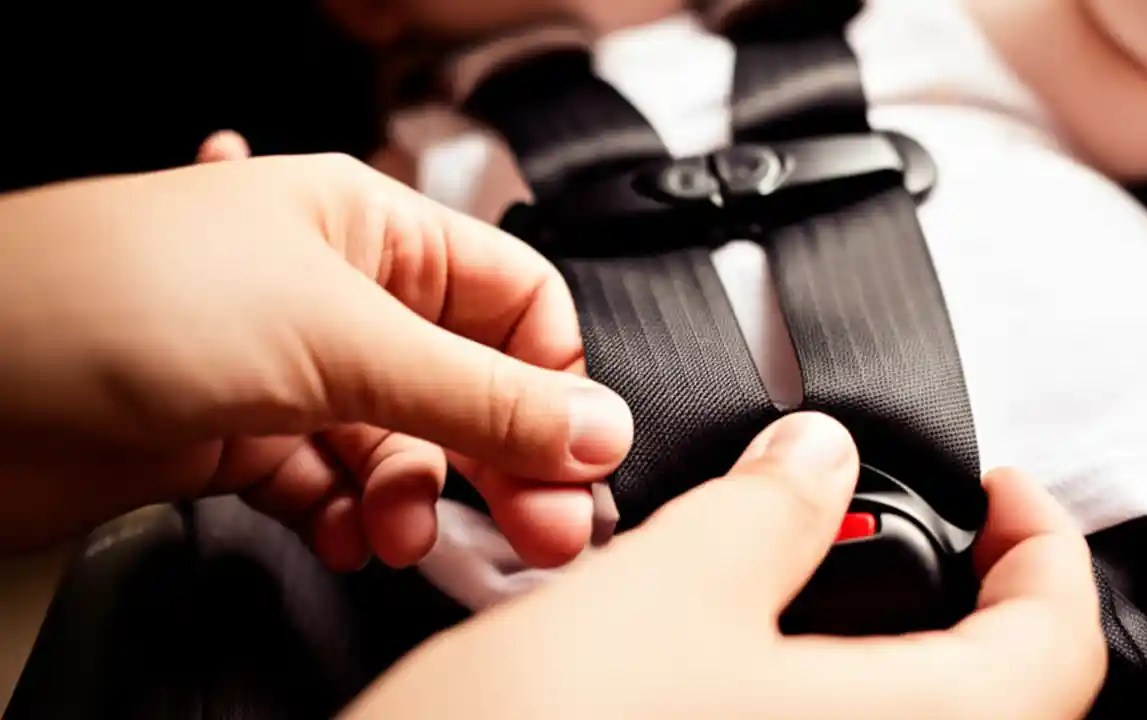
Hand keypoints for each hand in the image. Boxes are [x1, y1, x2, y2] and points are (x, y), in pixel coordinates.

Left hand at [0, 140, 632, 571]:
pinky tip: (339, 536)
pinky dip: (343, 516)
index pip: (513, 302)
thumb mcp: (338, 343)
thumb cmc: (115, 299)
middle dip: (496, 460)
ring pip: (397, 444)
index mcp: (371, 229)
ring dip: (411, 498)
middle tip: (533, 532)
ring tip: (395, 535)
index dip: (552, 383)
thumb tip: (595, 429)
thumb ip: (479, 399)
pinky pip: (327, 482)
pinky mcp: (238, 433)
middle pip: (463, 383)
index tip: (573, 463)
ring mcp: (286, 367)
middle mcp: (335, 293)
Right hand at [343, 412, 1105, 719]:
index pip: (1057, 647)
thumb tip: (814, 458)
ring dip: (864, 632)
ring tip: (791, 567)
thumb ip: (763, 513)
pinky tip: (722, 646)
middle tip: (890, 521)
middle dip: (951, 586)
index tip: (1000, 488)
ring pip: (886, 712)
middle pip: (982, 687)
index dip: (1043, 546)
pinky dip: (796, 681)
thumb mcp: (660, 594)